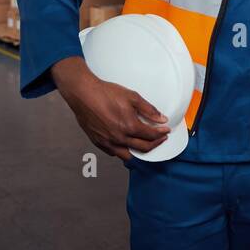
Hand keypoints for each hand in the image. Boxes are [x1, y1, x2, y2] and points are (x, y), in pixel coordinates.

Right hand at [51, 56, 170, 160]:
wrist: (83, 94)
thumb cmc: (106, 93)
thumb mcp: (132, 97)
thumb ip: (149, 110)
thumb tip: (161, 119)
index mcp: (130, 127)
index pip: (151, 136)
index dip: (161, 134)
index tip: (165, 131)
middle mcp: (119, 138)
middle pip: (143, 147)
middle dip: (155, 143)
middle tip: (160, 138)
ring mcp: (108, 142)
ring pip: (128, 155)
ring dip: (138, 151)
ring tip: (144, 144)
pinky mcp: (98, 142)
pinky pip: (113, 153)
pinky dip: (122, 151)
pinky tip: (125, 145)